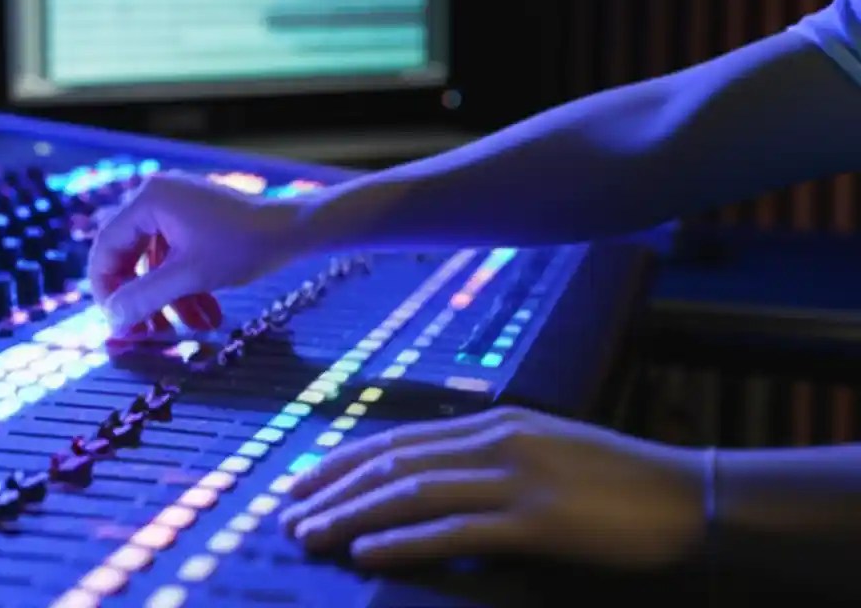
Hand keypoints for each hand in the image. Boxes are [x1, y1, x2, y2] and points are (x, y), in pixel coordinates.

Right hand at [87, 171, 304, 335]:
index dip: (106, 289)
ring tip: (189, 330)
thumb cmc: (242, 246)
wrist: (296, 231)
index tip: (115, 322)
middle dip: (143, 299)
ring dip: (169, 300)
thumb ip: (144, 298)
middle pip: (130, 257)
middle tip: (145, 334)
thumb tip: (110, 320)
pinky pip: (177, 259)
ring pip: (156, 264)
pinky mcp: (195, 221)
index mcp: (148, 200)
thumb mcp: (188, 276)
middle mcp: (157, 198)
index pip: (106, 247)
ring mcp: (177, 209)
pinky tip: (207, 316)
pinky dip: (187, 287)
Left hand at [279, 407, 706, 571]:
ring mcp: (513, 480)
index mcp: (494, 424)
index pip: (400, 440)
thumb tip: (436, 474)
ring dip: (352, 515)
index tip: (304, 481)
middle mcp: (494, 443)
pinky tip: (365, 554)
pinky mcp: (534, 522)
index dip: (345, 461)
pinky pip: (453, 531)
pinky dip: (402, 541)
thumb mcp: (545, 451)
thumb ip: (490, 457)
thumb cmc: (619, 481)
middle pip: (393, 463)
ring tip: (309, 535)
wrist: (690, 497)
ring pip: (411, 494)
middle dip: (333, 489)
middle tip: (288, 514)